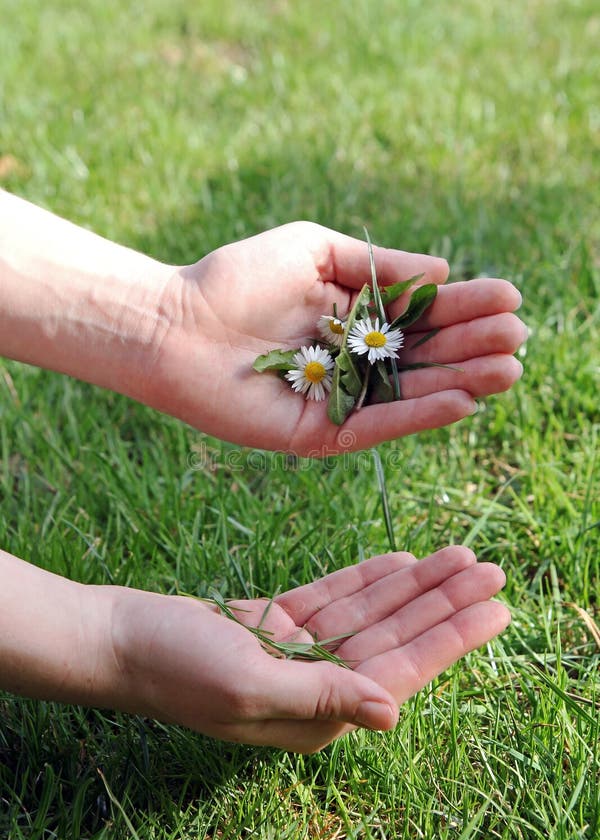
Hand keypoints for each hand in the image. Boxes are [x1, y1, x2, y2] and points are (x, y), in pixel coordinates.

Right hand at [108, 546, 508, 752]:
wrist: (118, 638)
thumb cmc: (177, 668)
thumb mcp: (252, 686)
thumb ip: (324, 696)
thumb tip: (393, 710)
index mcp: (316, 712)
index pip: (399, 670)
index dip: (451, 638)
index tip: (495, 609)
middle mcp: (314, 685)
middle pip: (394, 636)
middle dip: (444, 603)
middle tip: (491, 567)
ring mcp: (295, 652)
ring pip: (369, 612)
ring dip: (413, 584)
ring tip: (459, 555)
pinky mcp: (275, 623)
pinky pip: (334, 598)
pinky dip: (366, 579)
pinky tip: (402, 560)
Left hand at [149, 222, 525, 454]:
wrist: (176, 324)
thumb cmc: (237, 278)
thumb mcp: (316, 250)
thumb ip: (377, 264)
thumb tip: (443, 269)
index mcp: (353, 319)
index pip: (421, 316)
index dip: (464, 307)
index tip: (509, 296)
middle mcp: (352, 363)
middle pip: (424, 358)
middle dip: (472, 347)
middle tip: (518, 338)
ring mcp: (338, 401)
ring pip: (409, 396)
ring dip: (461, 383)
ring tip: (508, 371)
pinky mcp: (318, 434)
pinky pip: (375, 427)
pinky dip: (417, 416)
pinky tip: (460, 400)